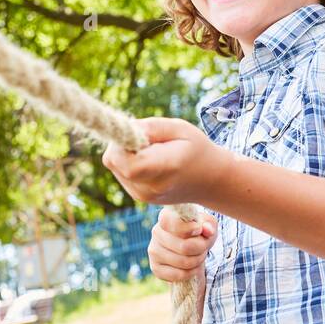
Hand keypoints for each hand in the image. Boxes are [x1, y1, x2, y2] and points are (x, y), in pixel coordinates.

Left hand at [101, 117, 227, 205]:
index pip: (127, 162)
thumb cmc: (195, 148)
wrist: (210, 181)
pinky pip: (120, 171)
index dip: (123, 143)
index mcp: (165, 169)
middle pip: (114, 161)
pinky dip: (129, 160)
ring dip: (126, 152)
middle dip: (123, 143)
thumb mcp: (179, 128)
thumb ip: (150, 128)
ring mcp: (142, 195)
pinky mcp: (138, 196)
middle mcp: (150, 188)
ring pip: (114, 165)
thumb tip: (123, 130)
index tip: (138, 133)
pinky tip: (150, 160)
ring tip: (153, 150)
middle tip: (147, 139)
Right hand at [148, 205, 216, 282]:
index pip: (174, 224)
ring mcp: (154, 251)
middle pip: (184, 247)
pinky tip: (192, 267)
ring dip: (197, 261)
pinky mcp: (155, 268)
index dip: (190, 229)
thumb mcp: (207, 225)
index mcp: (166, 216)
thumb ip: (209, 224)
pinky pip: (177, 275)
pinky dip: (190, 273)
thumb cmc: (198, 233)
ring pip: (183, 262)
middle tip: (203, 248)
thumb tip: (207, 230)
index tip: (199, 230)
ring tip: (199, 256)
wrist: (190, 248)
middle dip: (200, 249)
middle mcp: (156, 232)